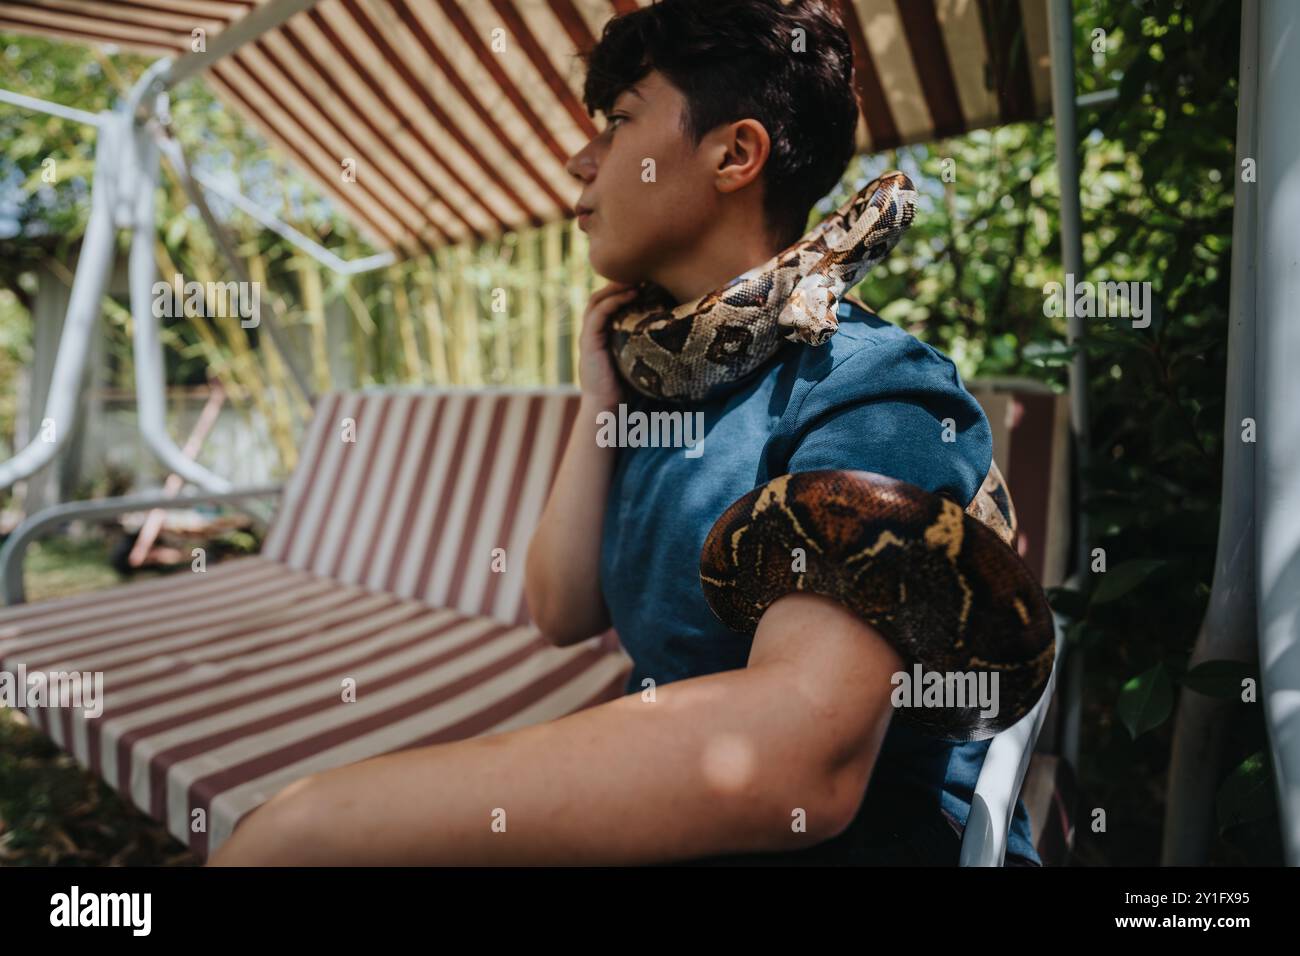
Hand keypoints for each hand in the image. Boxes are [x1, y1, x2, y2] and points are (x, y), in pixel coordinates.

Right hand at [578, 281, 638, 408]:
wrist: (607, 411)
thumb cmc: (628, 391)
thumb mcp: (639, 361)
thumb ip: (647, 347)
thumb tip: (678, 335)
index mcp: (602, 336)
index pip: (607, 304)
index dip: (622, 290)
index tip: (645, 281)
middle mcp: (592, 334)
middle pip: (600, 298)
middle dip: (618, 284)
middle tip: (641, 274)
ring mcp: (588, 338)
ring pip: (596, 302)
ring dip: (615, 288)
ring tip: (636, 280)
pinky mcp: (588, 344)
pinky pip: (597, 315)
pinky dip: (612, 302)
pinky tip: (630, 295)